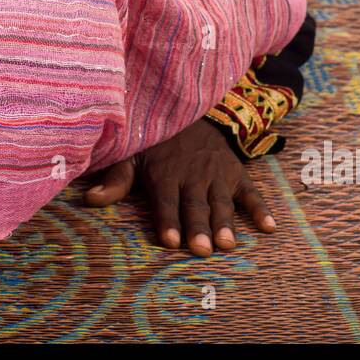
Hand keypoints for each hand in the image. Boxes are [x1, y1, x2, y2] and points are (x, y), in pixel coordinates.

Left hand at [83, 119, 277, 256]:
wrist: (187, 109)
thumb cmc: (155, 141)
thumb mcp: (132, 154)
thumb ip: (116, 179)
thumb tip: (89, 200)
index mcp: (165, 174)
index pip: (166, 202)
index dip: (168, 221)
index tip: (170, 241)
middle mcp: (192, 175)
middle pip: (195, 206)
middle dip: (198, 228)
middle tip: (203, 250)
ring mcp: (216, 174)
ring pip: (221, 202)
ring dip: (225, 223)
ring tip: (229, 244)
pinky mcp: (235, 172)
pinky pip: (250, 191)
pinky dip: (260, 208)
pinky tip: (269, 227)